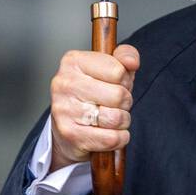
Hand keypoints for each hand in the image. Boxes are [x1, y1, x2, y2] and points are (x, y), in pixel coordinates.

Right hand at [48, 44, 139, 168]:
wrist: (67, 129)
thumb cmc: (93, 96)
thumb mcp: (110, 69)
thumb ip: (125, 56)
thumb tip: (132, 61)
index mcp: (73, 61)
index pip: (118, 70)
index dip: (125, 81)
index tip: (116, 84)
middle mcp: (64, 83)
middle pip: (118, 95)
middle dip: (125, 102)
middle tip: (115, 104)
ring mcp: (64, 109)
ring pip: (115, 118)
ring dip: (122, 121)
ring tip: (111, 118)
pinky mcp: (69, 134)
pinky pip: (111, 138)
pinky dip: (119, 138)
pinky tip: (110, 133)